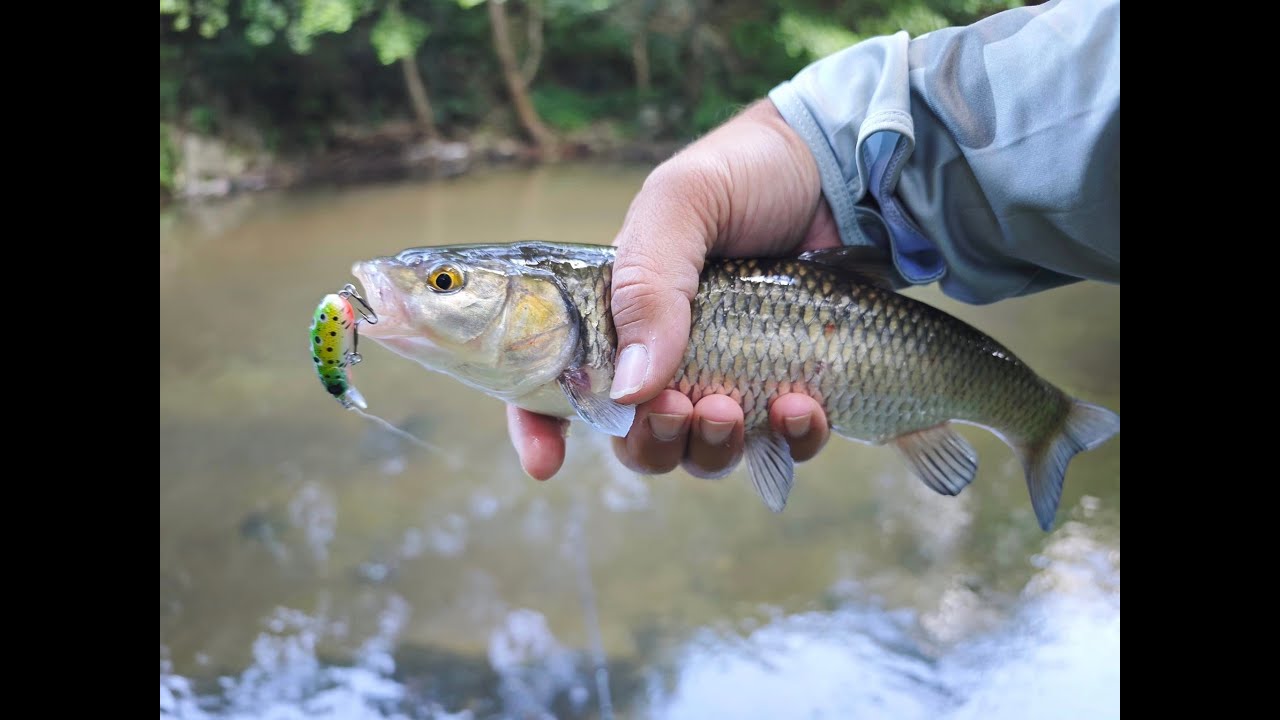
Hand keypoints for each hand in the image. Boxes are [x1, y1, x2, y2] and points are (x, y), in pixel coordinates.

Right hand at [507, 98, 837, 479]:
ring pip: (703, 454)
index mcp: (619, 310)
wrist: (846, 168)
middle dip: (648, 443)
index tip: (544, 462)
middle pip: (635, 438)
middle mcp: (668, 354)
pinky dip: (790, 440)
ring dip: (712, 448)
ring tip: (734, 408)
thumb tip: (632, 390)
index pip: (560, 381)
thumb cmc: (747, 174)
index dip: (540, 426)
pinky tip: (803, 405)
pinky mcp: (791, 387)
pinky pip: (784, 444)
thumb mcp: (681, 204)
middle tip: (676, 409)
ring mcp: (731, 377)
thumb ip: (646, 286)